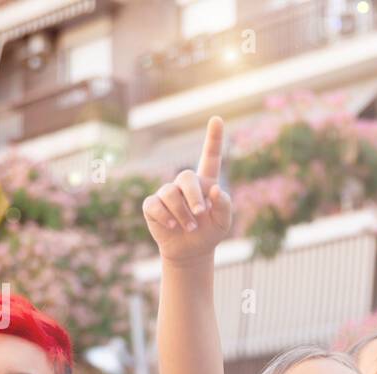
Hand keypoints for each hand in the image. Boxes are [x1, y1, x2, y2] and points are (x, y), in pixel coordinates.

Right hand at [143, 116, 232, 264]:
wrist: (191, 251)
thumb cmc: (209, 233)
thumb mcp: (223, 222)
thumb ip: (224, 205)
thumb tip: (215, 189)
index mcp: (205, 183)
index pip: (210, 157)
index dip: (213, 138)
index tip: (217, 119)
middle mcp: (185, 185)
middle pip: (186, 176)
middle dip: (193, 196)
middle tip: (199, 215)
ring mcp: (166, 193)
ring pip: (170, 194)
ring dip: (182, 213)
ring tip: (190, 227)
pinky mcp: (152, 205)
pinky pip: (155, 205)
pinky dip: (165, 216)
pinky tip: (172, 225)